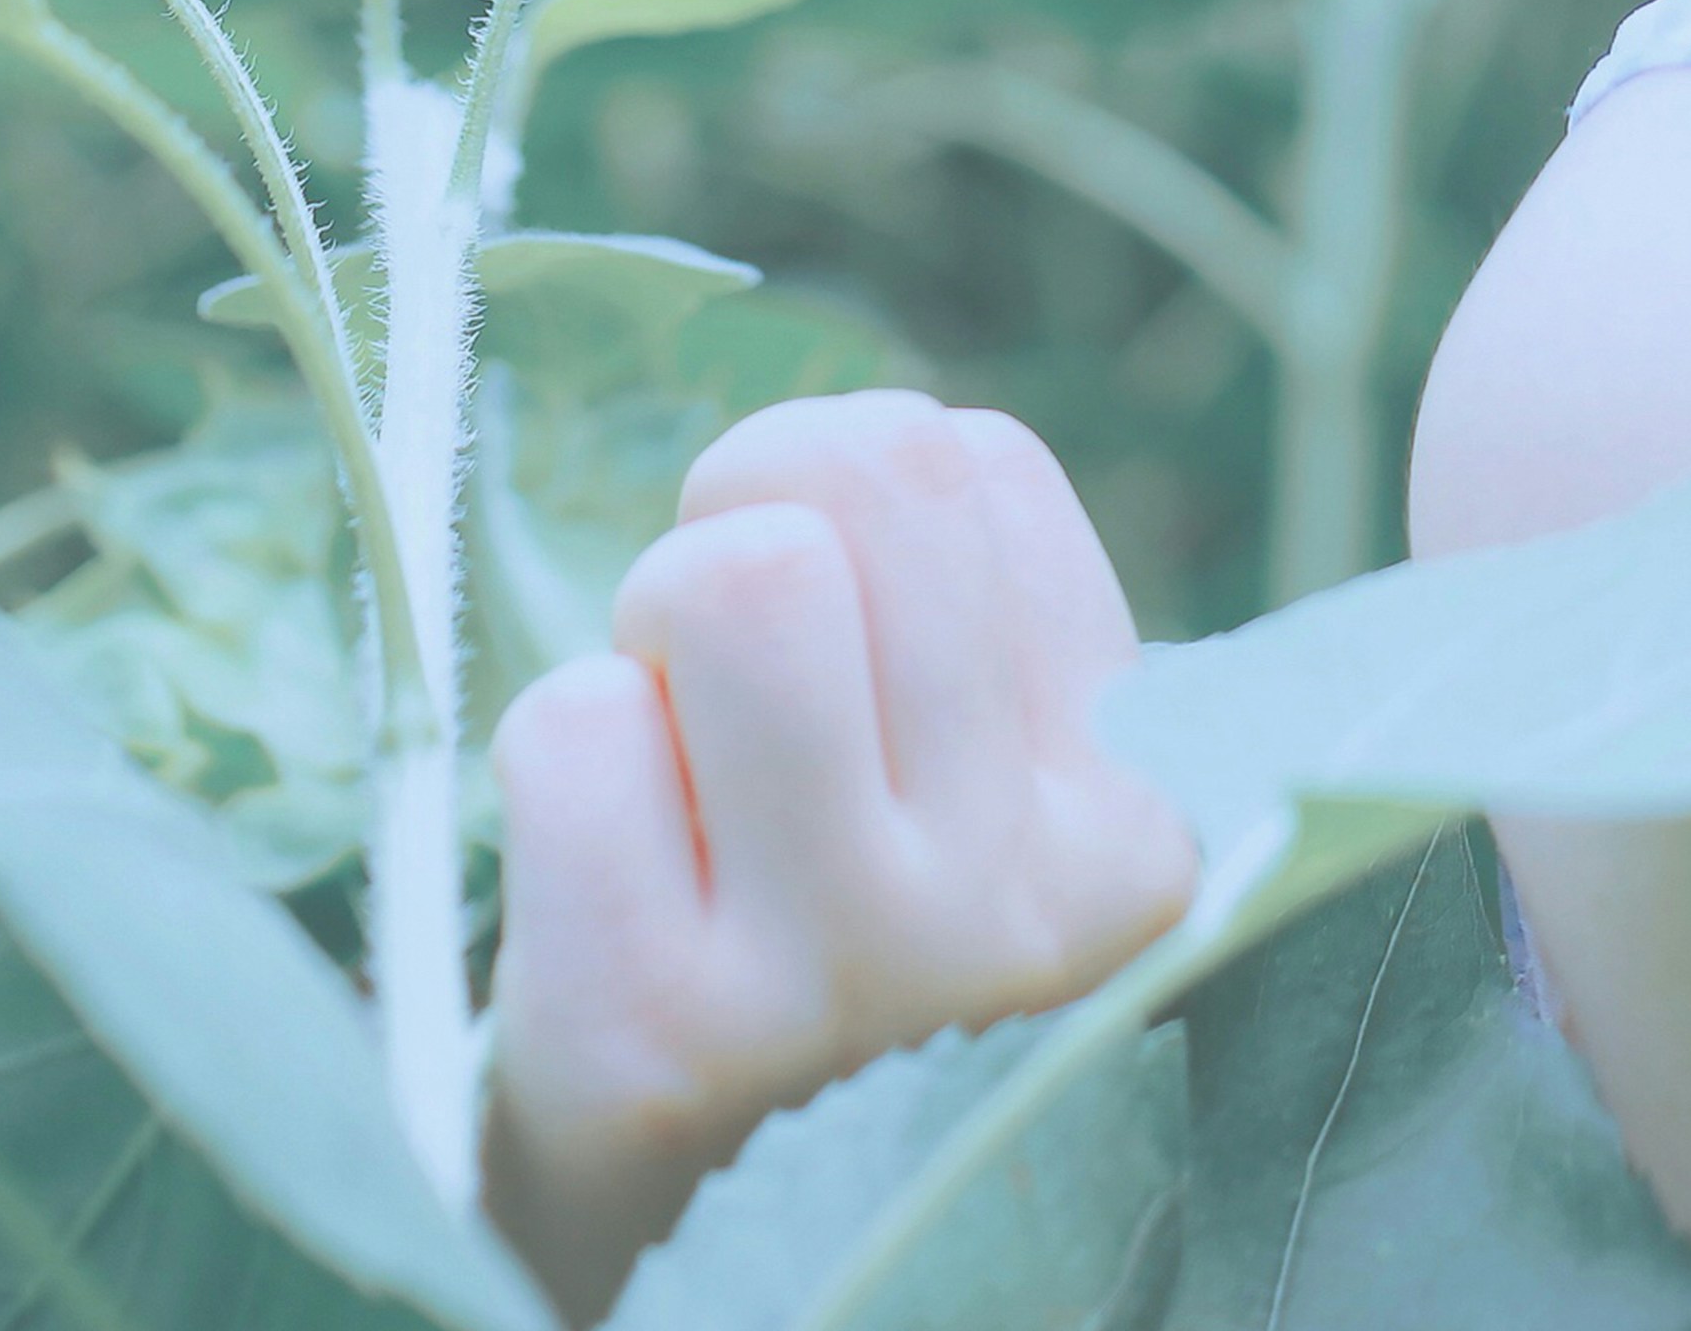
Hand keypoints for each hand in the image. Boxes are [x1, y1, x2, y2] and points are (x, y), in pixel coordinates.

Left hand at [480, 387, 1208, 1315]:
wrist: (738, 1279)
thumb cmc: (842, 991)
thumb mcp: (991, 831)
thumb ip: (974, 638)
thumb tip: (856, 444)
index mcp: (1132, 835)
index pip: (972, 468)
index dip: (846, 492)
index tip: (838, 628)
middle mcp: (1021, 907)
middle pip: (866, 477)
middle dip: (745, 516)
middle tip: (724, 669)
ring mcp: (842, 974)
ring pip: (733, 574)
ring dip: (653, 629)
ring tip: (674, 758)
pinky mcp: (650, 1034)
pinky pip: (573, 729)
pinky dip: (558, 768)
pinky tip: (611, 891)